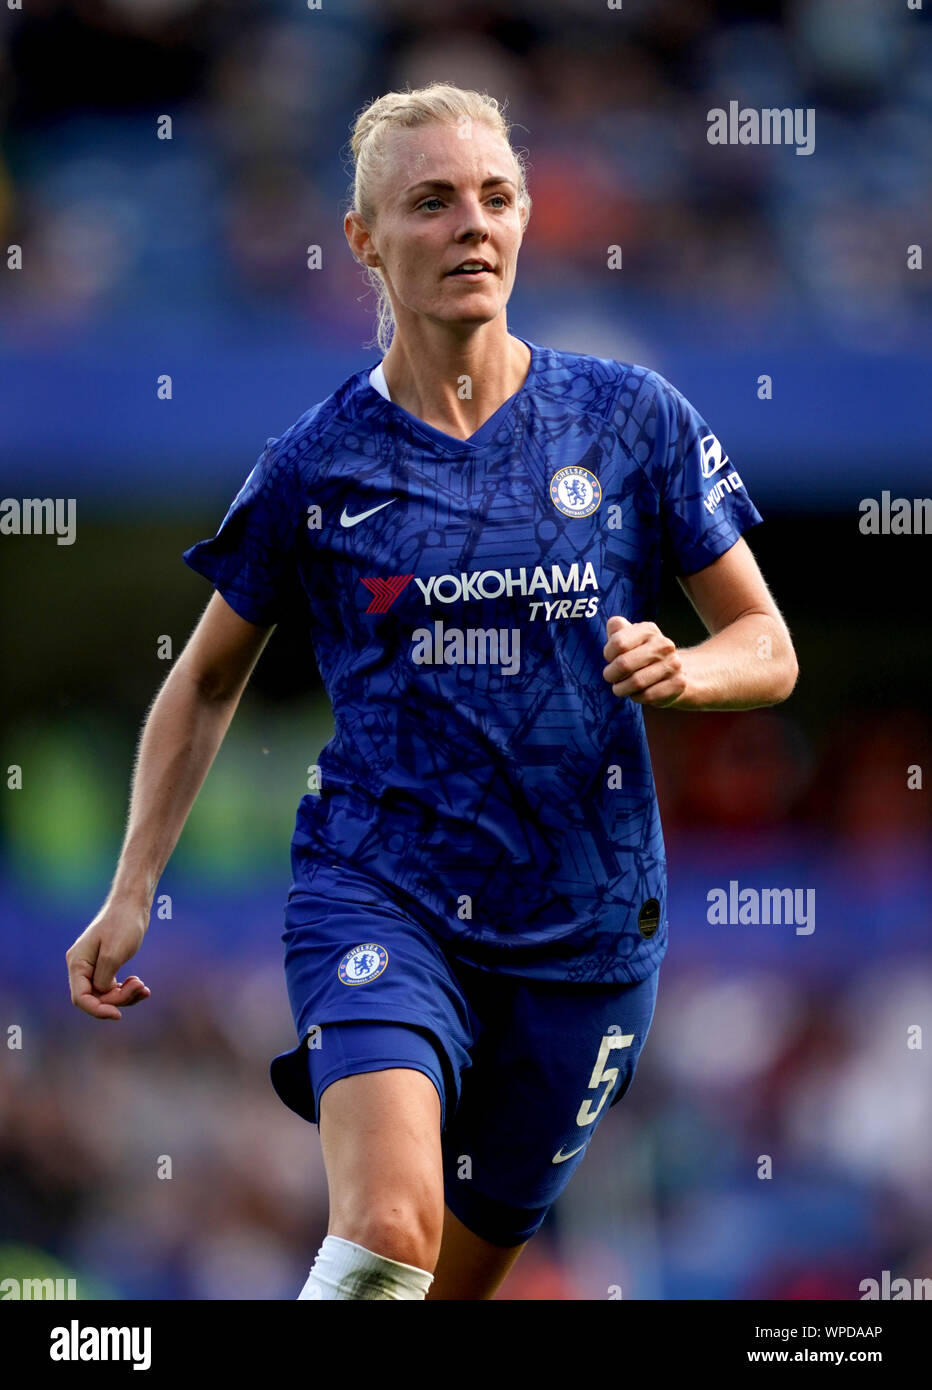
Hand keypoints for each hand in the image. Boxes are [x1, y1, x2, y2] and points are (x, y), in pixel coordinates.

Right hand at [66, 901, 150, 1020]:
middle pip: (95, 997)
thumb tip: (102, 994)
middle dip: (118, 999)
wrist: (133, 905)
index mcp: (77, 963)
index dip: (98, 1010)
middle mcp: (81, 967)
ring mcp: (93, 966)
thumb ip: (104, 979)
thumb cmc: (123, 924)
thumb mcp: (113, 954)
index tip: (118, 1015)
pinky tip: (142, 987)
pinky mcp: (106, 965)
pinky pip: (113, 986)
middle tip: (140, 985)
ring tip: (144, 987)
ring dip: (126, 995)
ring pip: (106, 994)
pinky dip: (127, 989)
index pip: (80, 998)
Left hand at [602, 616, 687, 707]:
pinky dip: (637, 697)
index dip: (608, 654)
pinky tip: (637, 693)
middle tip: (610, 677)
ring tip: (620, 687)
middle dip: (611, 674)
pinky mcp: (678, 683)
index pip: (618, 643)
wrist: (671, 672)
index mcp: (649, 630)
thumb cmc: (639, 654)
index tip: (610, 658)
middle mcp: (664, 645)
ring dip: (621, 688)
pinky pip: (648, 695)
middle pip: (624, 664)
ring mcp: (673, 664)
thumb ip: (617, 628)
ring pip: (636, 682)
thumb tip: (614, 624)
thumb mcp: (628, 637)